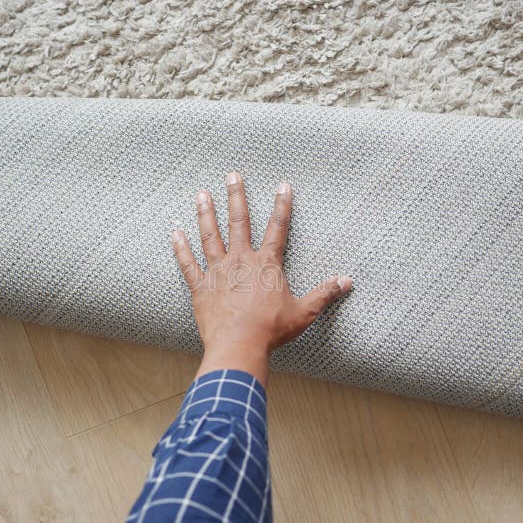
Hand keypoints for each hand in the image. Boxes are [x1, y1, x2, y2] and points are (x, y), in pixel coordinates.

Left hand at [172, 171, 351, 386]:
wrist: (239, 346)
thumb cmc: (272, 330)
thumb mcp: (304, 312)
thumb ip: (325, 293)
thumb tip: (347, 281)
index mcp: (266, 265)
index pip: (277, 228)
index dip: (281, 206)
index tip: (283, 185)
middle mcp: (241, 261)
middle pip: (239, 222)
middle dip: (237, 196)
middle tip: (232, 175)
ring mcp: (218, 272)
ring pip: (210, 236)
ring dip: (206, 214)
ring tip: (201, 194)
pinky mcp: (201, 288)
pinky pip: (188, 264)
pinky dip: (181, 248)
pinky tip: (175, 232)